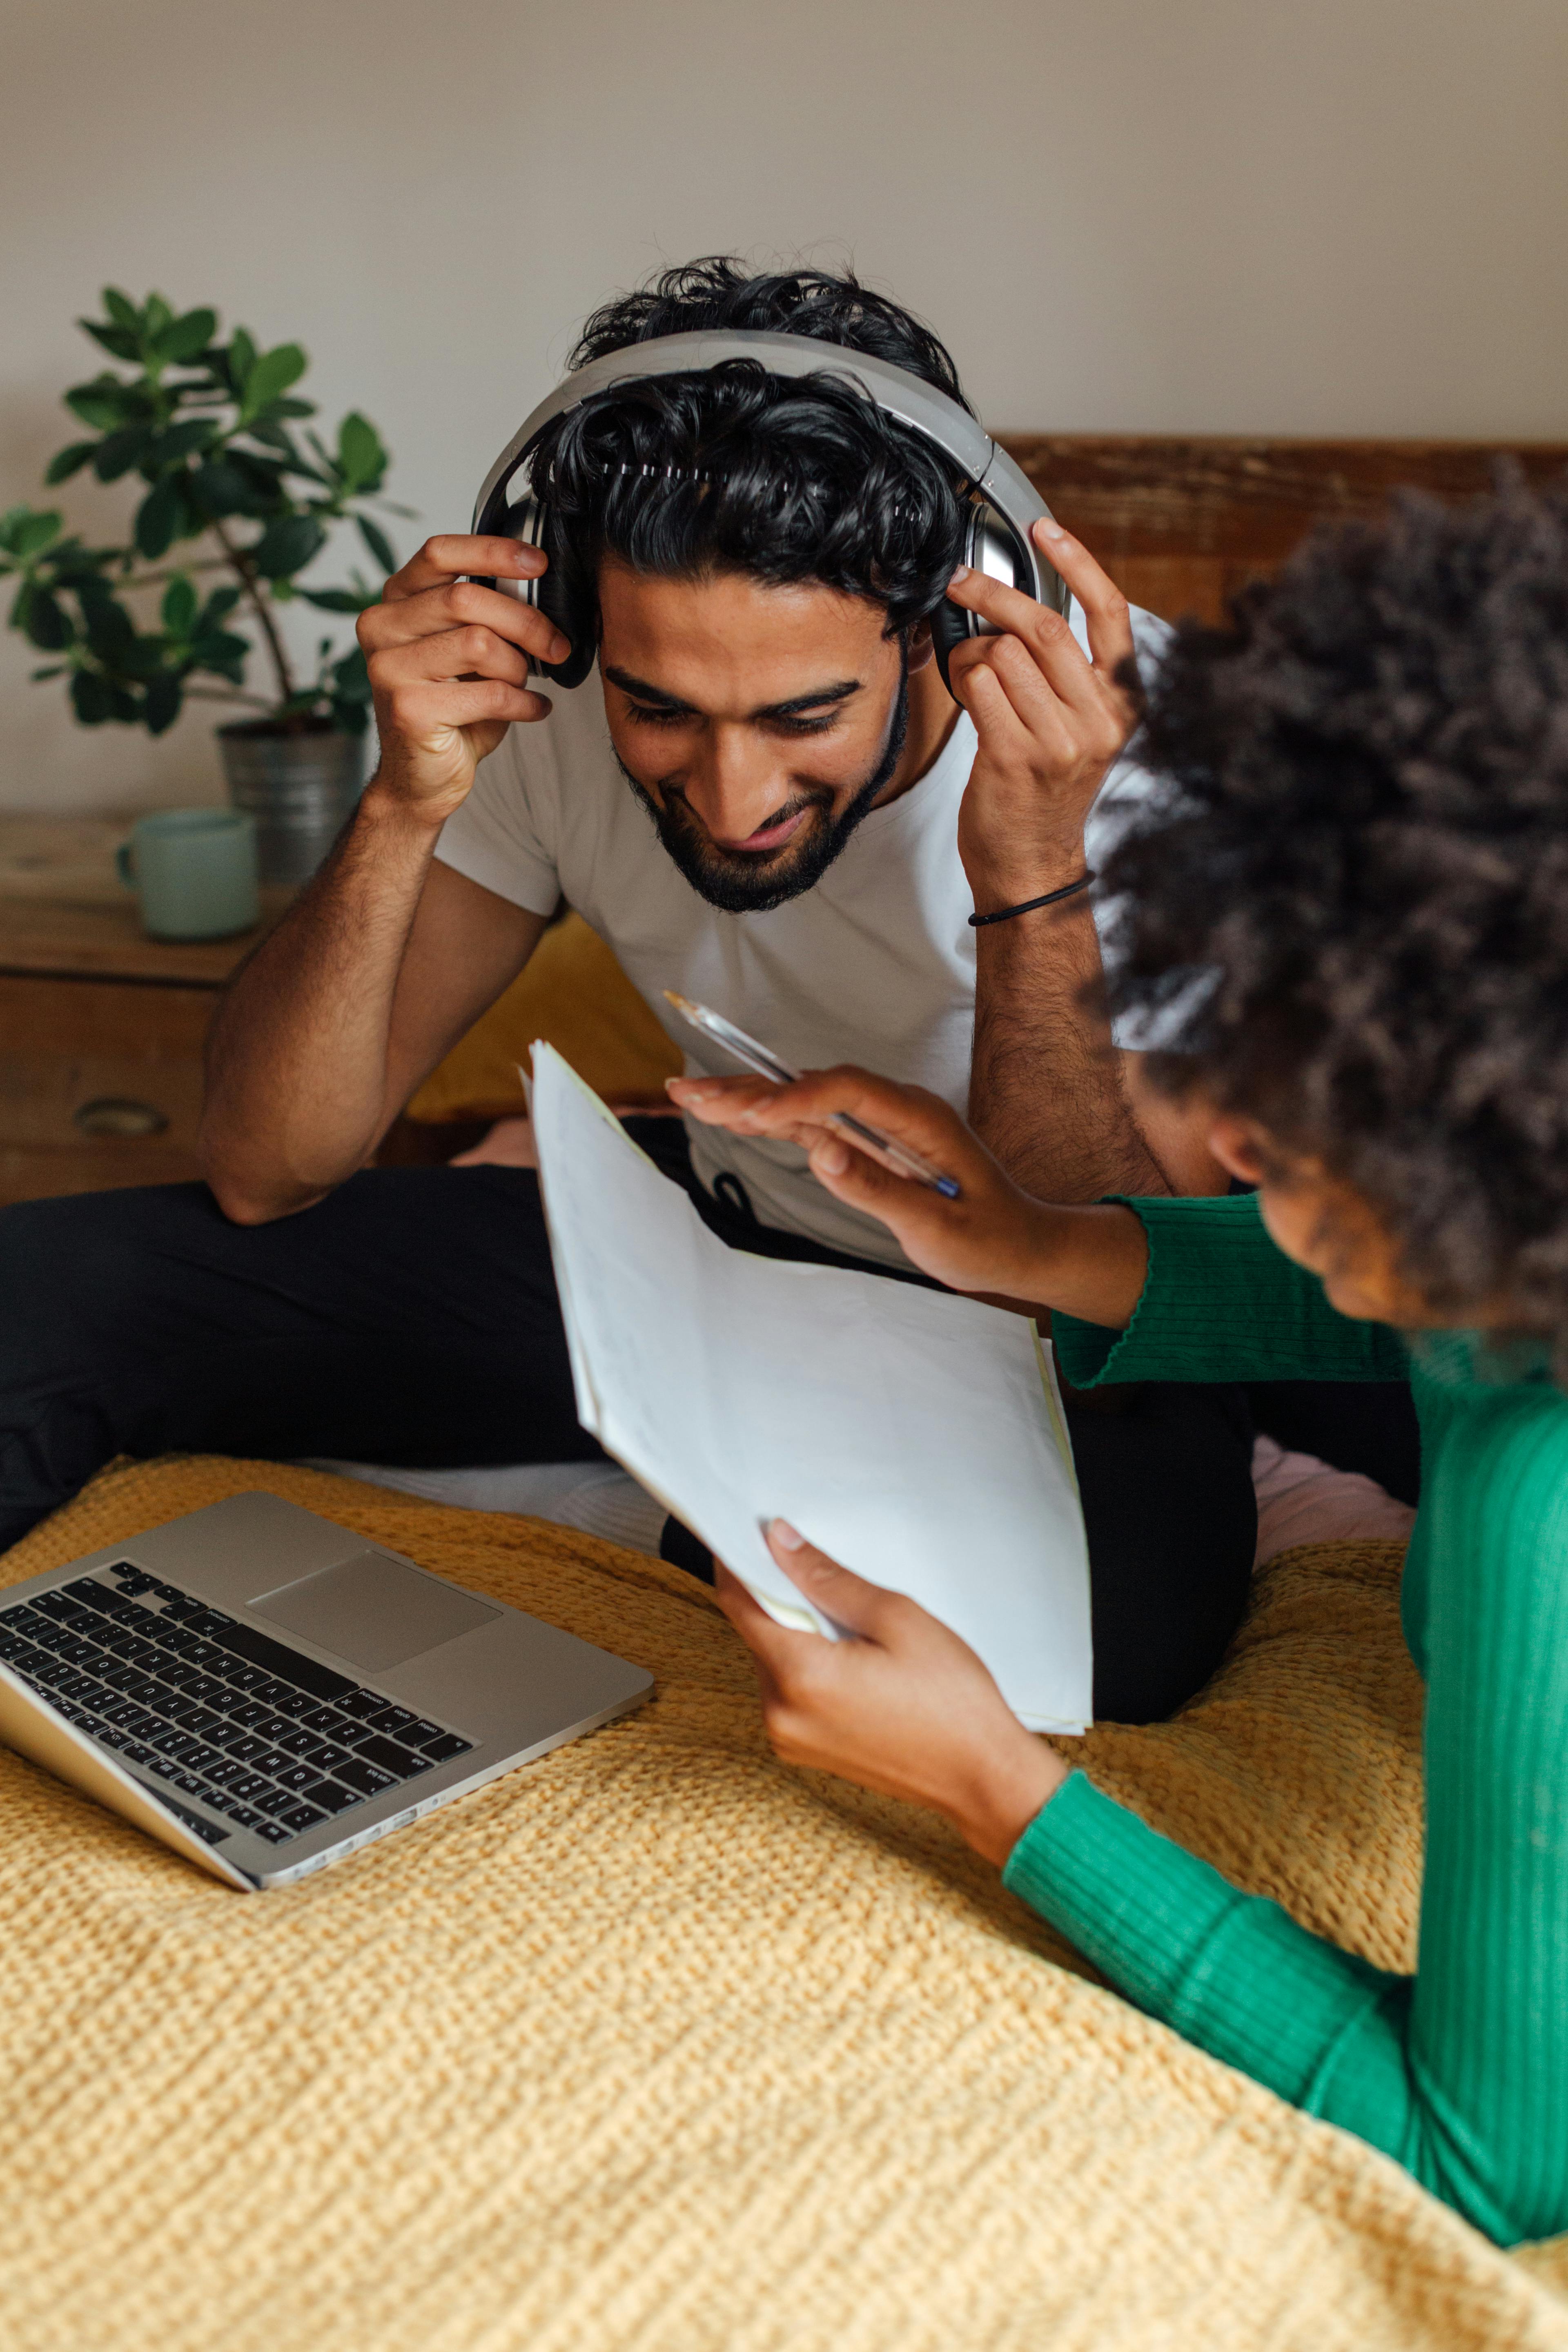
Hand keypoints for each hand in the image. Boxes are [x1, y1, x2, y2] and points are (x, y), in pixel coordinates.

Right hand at [357, 534, 570, 827]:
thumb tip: (537, 582)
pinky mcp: (408, 708)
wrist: (420, 778)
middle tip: (555, 645)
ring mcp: (389, 668)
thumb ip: (484, 614)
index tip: (538, 563)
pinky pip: (489, 693)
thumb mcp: (466, 649)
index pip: (439, 553)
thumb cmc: (450, 710)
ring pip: (480, 643)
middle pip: (467, 598)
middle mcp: (382, 628)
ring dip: (518, 667)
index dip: (492, 551)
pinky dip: (523, 703)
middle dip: (526, 621)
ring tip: (524, 684)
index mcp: (395, 602)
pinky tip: (531, 709)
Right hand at [668, 1063, 1052, 1299]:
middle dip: (749, 1087)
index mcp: (918, 1116)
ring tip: (690, 1095)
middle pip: (813, 1085)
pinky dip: (771, 1121)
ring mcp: (880, 1123)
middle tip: (688, 1088)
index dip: (792, 1099)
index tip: (747, 1115)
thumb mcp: (936, 1225)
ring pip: (805, 1101)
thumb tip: (820, 1154)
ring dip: (749, 1099)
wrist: (1020, 1245)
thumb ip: (877, 1188)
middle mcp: (895, 1108)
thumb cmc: (987, 1237)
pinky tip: (732, 1117)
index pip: (844, 1091)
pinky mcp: (868, 1143)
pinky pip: (814, 1124)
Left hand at [714, 1521, 1067, 1866]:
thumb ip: (827, 1578)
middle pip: (755, 1632)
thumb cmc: (952, 1699)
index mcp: (799, 1676)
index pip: (739, 1603)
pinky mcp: (804, 1750)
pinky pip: (787, 1691)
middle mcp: (780, 1713)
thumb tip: (780, 1541)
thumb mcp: (896, 1618)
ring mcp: (789, 1738)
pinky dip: (805, 1664)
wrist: (981, 1775)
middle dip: (777, 1595)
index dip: (740, 1562)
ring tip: (849, 1621)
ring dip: (795, 1631)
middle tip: (818, 1570)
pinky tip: (849, 1656)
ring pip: (771, 1660)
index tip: (757, 1534)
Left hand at [947, 521, 1140, 911]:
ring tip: (969, 676)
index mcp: (1123, 704)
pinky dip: (961, 678)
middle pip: (1044, 626)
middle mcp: (1099, 719)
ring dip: (972, 654)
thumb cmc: (1044, 793)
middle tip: (962, 581)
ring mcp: (1060, 740)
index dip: (1078, 562)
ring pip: (1004, 654)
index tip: (1045, 531)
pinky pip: (979, 685)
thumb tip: (1014, 609)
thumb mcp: (1076, 727)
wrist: (1032, 864)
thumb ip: (1064, 673)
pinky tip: (965, 695)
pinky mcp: (1016, 756)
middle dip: (994, 593)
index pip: (1111, 613)